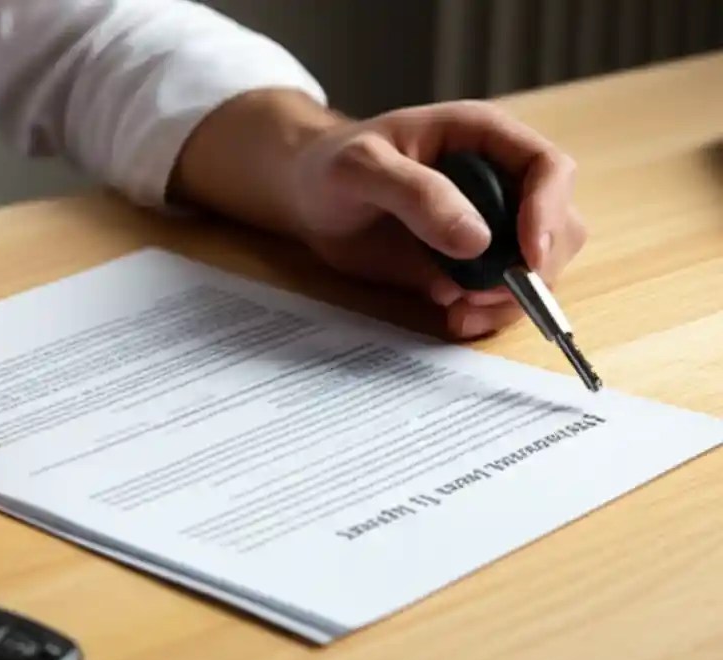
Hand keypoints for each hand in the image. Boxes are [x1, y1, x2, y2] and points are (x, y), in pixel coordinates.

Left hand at [171, 92, 586, 338]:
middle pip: (557, 226)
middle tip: (485, 297)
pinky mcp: (469, 263)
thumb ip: (416, 195)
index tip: (528, 255)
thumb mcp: (360, 168)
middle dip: (533, 268)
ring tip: (460, 313)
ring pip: (535, 267)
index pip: (548, 168)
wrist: (306, 197)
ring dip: (511, 299)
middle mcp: (499, 180)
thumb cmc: (331, 166)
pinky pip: (499, 293)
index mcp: (484, 138)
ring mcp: (489, 225)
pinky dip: (487, 313)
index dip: (549, 211)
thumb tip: (477, 240)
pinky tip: (453, 318)